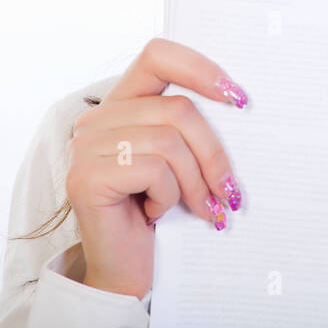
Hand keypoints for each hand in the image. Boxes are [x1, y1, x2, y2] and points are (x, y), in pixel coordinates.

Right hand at [65, 37, 247, 298]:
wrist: (127, 271)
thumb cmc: (159, 212)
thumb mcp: (181, 162)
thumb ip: (192, 129)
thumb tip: (241, 105)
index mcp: (124, 104)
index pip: (158, 56)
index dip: (200, 68)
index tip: (239, 98)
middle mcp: (98, 119)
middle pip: (178, 109)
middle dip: (214, 154)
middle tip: (228, 192)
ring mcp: (86, 146)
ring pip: (170, 141)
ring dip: (195, 182)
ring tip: (202, 208)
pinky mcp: (86, 176)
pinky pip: (153, 169)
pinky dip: (168, 196)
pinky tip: (158, 214)